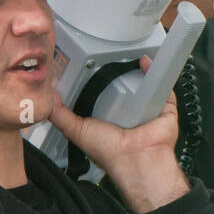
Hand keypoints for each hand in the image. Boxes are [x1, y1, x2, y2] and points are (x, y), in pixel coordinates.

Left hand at [48, 57, 188, 213]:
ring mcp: (147, 109)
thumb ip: (61, 115)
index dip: (96, 81)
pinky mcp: (164, 108)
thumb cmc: (109, 152)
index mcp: (109, 119)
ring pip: (144, 83)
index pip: (102, 95)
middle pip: (124, 85)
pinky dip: (157, 72)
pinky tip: (145, 61)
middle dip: (117, 71)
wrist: (136, 158)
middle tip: (108, 57)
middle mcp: (129, 113)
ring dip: (137, 70)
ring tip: (126, 55)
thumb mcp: (77, 130)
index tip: (89, 64)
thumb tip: (49, 97)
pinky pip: (163, 87)